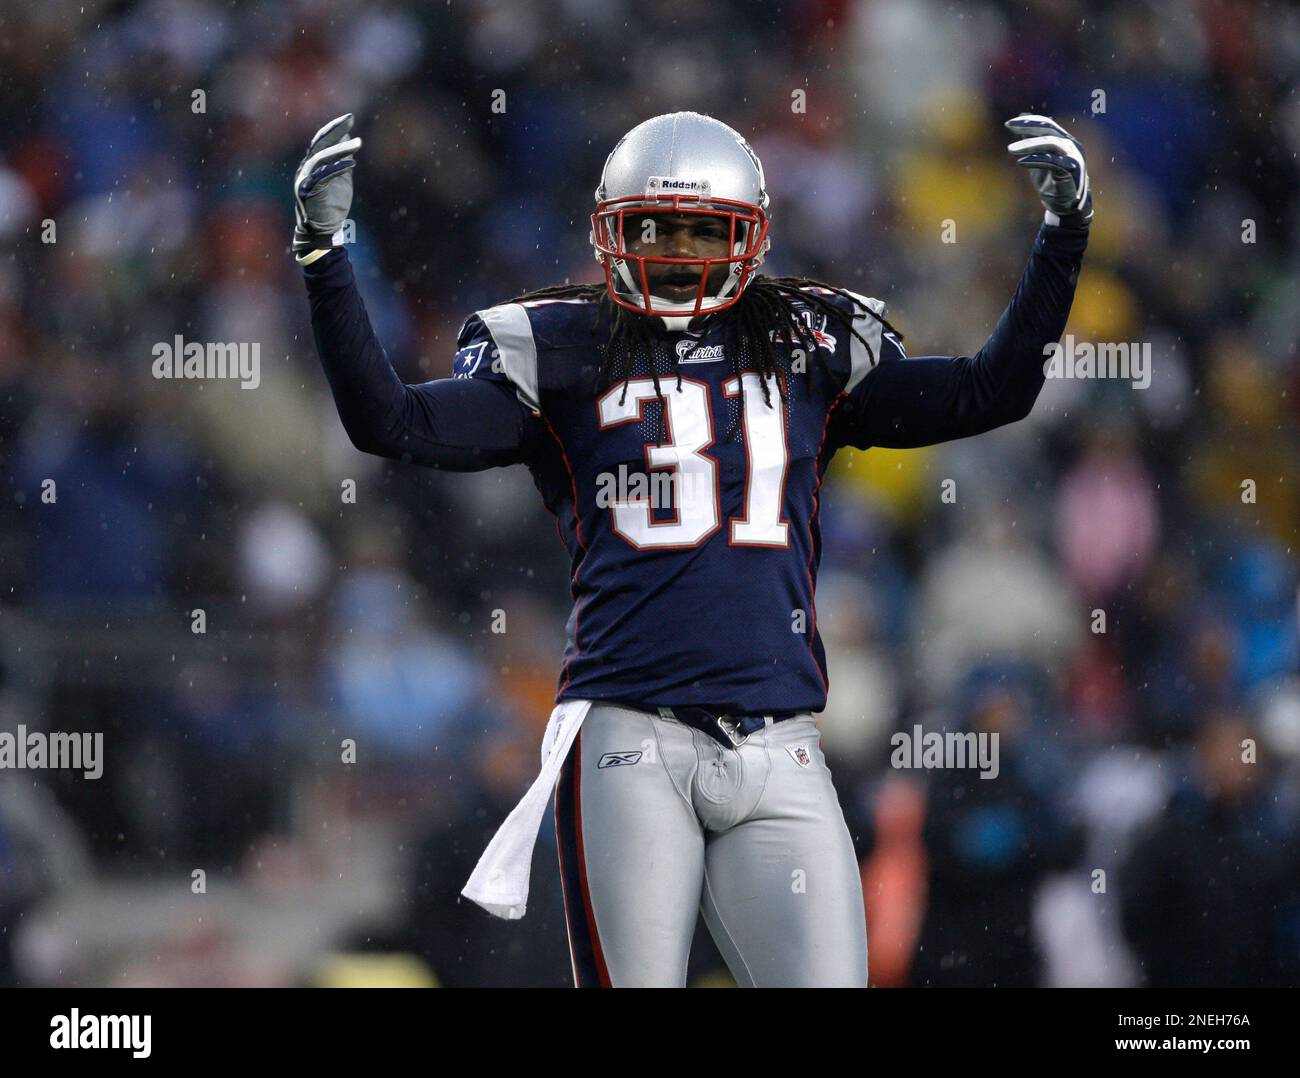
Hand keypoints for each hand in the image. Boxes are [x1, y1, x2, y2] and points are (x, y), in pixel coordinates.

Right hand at [292, 113, 361, 262]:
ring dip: (339, 149)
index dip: (334, 129)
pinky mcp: (308, 191)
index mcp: (312, 164)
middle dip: (334, 130)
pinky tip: (351, 163)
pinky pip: (322, 176)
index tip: (349, 118)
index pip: (322, 141)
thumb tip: (347, 139)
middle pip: (319, 144)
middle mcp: (305, 168)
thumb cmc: (332, 205)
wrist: (322, 231)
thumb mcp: (340, 178)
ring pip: (320, 158)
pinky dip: (336, 168)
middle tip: (350, 119)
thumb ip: (342, 160)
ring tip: (358, 143)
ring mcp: (305, 179)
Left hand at [1005, 114, 1091, 227]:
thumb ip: (1031, 143)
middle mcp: (1071, 145)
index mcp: (1064, 140)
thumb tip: (1020, 124)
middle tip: (1009, 126)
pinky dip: (1037, 160)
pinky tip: (1021, 161)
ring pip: (1051, 143)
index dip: (1028, 122)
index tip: (1008, 123)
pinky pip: (1053, 162)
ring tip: (1010, 149)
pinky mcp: (1072, 171)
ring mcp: (1073, 157)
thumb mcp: (1037, 161)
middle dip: (1028, 126)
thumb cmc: (1051, 183)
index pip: (1047, 124)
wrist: (1064, 206)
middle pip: (1049, 129)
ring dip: (1029, 144)